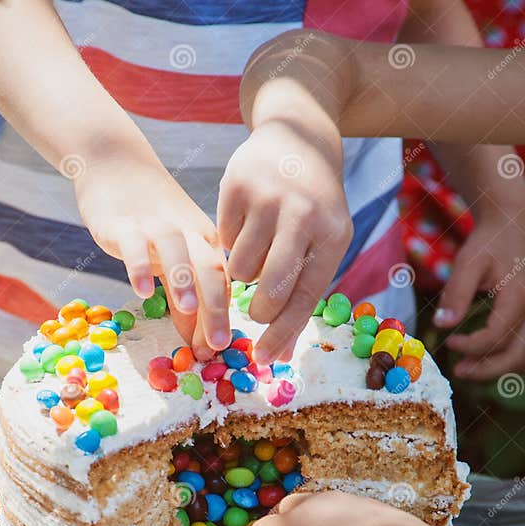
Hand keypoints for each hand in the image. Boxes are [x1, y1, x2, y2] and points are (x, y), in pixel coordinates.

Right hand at [74, 151, 229, 358]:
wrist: (115, 163)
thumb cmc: (151, 219)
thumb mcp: (174, 257)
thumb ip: (183, 300)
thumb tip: (196, 343)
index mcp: (206, 242)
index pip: (222, 284)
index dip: (221, 317)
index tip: (217, 349)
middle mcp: (188, 233)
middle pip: (210, 268)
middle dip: (216, 307)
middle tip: (217, 342)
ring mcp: (156, 225)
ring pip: (177, 250)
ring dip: (184, 280)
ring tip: (188, 309)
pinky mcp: (123, 223)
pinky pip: (134, 245)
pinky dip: (140, 267)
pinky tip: (142, 291)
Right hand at [217, 118, 352, 363]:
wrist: (298, 138)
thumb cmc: (313, 206)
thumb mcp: (324, 243)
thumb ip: (302, 296)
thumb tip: (277, 355)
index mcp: (333, 234)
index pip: (306, 296)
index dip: (283, 333)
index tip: (264, 357)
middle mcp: (304, 215)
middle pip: (271, 287)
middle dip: (260, 309)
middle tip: (255, 310)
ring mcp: (269, 198)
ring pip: (241, 267)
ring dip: (243, 274)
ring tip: (255, 258)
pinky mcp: (238, 185)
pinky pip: (223, 239)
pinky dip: (230, 244)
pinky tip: (245, 228)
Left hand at [433, 208, 524, 378]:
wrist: (512, 227)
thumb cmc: (489, 243)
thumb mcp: (468, 262)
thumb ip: (456, 293)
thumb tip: (441, 324)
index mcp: (519, 296)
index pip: (496, 336)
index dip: (471, 346)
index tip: (449, 343)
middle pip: (517, 354)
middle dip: (487, 369)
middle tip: (459, 372)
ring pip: (522, 354)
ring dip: (496, 367)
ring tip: (467, 369)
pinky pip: (522, 345)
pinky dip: (505, 357)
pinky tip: (483, 358)